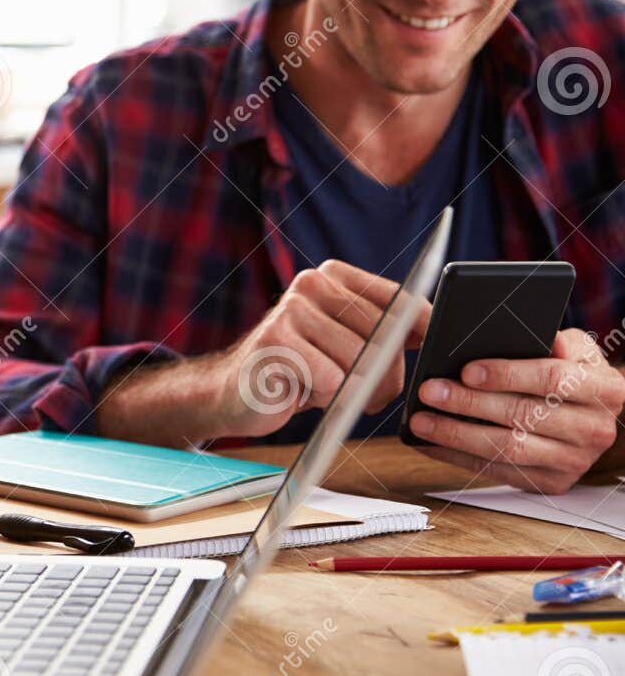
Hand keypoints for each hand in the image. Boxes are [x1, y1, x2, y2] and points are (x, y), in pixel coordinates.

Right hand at [210, 260, 428, 437]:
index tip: (440, 346)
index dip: (425, 325)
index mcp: (332, 276)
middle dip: (389, 376)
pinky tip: (301, 393)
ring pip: (359, 360)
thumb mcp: (344, 345)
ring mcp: (290, 309)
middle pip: (385, 334)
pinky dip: (323, 397)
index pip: (398, 298)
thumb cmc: (300, 372)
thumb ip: (381, 333)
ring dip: (354, 391)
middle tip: (377, 399)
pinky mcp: (274, 340)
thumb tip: (435, 335)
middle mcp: (311, 284)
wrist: (235, 392)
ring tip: (328, 393)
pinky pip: (329, 379)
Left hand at [406, 328, 624, 493]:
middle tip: (430, 391)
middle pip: (523, 416)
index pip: (551, 379)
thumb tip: (532, 338)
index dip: (506, 374)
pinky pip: (498, 472)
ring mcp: (574, 461)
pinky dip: (458, 457)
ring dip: (457, 435)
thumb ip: (555, 341)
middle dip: (469, 403)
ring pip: (508, 450)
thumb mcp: (575, 349)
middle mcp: (593, 430)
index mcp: (603, 390)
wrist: (593, 413)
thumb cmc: (574, 373)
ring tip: (422, 420)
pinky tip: (431, 443)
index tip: (466, 370)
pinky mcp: (551, 482)